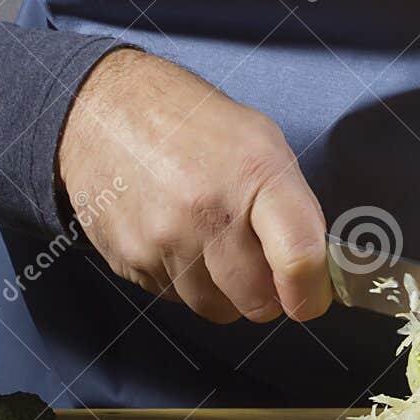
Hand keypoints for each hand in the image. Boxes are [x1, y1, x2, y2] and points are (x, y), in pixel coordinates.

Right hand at [56, 49, 331, 324]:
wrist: (105, 111)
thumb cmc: (192, 124)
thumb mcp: (262, 142)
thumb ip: (292, 207)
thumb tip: (314, 271)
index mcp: (255, 174)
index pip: (297, 257)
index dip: (310, 293)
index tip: (309, 300)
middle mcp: (207, 212)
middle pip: (256, 299)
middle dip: (266, 294)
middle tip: (259, 265)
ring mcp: (162, 240)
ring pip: (214, 308)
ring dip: (222, 291)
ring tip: (211, 242)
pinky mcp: (129, 259)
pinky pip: (173, 298)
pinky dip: (182, 281)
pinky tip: (176, 239)